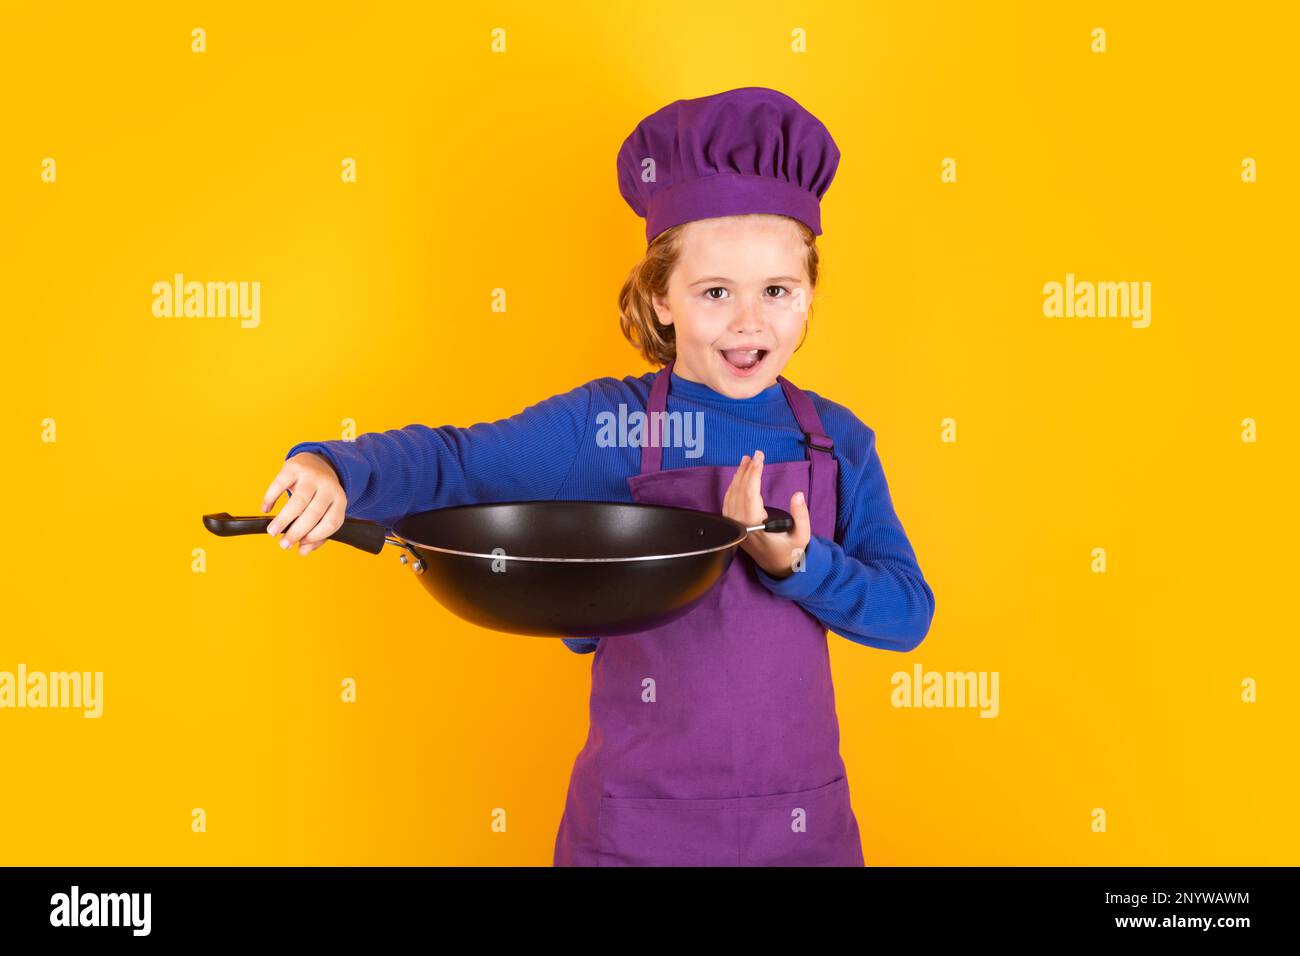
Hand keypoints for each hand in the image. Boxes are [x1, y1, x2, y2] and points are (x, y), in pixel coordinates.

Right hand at [261, 452, 346, 555]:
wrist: (318, 462)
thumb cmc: (319, 494)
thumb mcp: (324, 512)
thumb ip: (317, 534)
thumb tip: (302, 551)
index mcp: (339, 500)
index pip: (331, 523)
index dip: (316, 536)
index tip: (301, 544)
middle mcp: (328, 487)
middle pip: (313, 513)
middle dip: (297, 532)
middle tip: (283, 544)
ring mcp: (312, 475)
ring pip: (298, 501)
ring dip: (283, 519)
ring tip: (272, 531)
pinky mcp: (295, 467)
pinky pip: (280, 484)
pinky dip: (271, 498)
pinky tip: (266, 509)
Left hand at [721, 449, 811, 578]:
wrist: (776, 567)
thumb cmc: (790, 551)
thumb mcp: (802, 536)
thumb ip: (801, 516)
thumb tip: (798, 494)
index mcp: (755, 526)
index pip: (750, 493)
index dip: (754, 474)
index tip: (759, 458)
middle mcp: (740, 525)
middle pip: (739, 491)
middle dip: (747, 470)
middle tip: (756, 454)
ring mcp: (734, 526)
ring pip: (731, 495)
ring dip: (738, 476)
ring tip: (746, 460)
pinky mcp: (733, 526)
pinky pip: (729, 502)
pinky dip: (733, 487)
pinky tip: (739, 477)